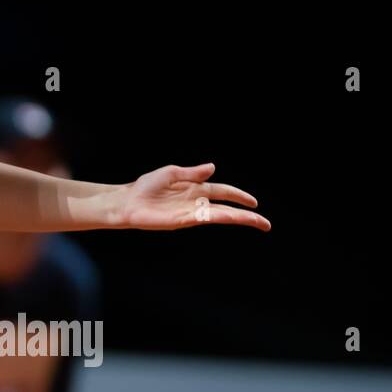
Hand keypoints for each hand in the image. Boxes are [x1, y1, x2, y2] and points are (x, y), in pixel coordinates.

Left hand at [118, 163, 270, 230]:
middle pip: (227, 207)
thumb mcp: (170, 173)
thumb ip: (192, 172)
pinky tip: (231, 217)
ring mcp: (190, 213)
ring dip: (240, 219)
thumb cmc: (145, 187)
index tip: (254, 202)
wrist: (126, 201)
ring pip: (221, 216)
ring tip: (258, 223)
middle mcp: (196, 202)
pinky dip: (220, 217)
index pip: (223, 192)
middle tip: (265, 223)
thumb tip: (213, 168)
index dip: (238, 196)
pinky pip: (205, 218)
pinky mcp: (182, 220)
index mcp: (194, 189)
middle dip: (246, 214)